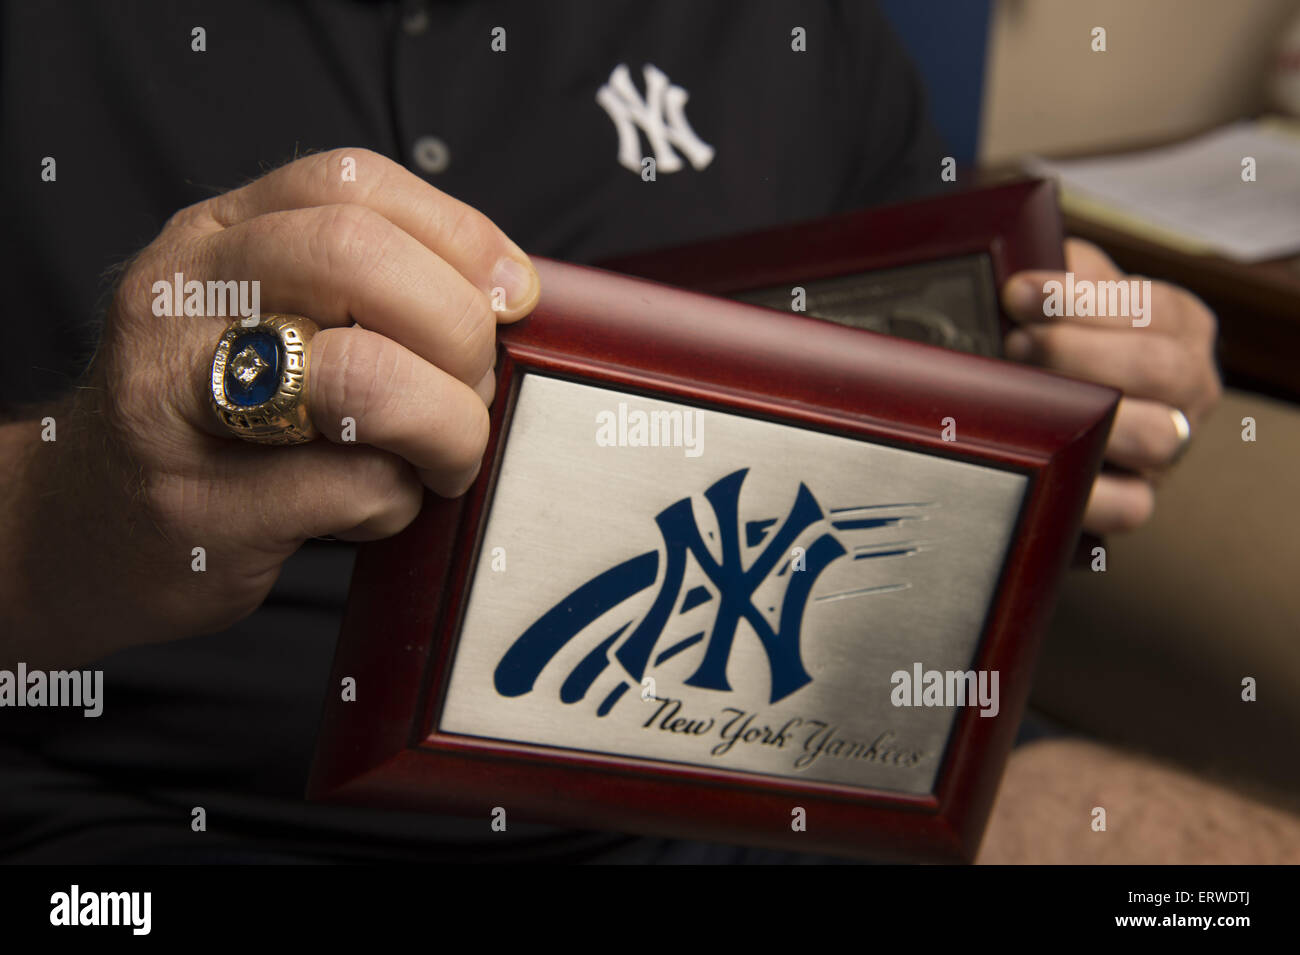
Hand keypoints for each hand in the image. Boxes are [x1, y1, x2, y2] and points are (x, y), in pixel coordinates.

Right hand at [2, 148, 538, 666]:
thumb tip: (507, 296)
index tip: (511, 297)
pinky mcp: (199, 503)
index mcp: (214, 238)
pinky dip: (397, 503)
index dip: (458, 234)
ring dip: (446, 427)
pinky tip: (370, 507)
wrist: (84, 527)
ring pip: (362, 376)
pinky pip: (353, 486)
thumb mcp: (266, 317)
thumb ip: (366, 289)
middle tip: (473, 389)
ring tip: (441, 458)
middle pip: (359, 260)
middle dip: (458, 331)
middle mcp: (183, 298)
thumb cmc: (214, 421)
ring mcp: (177, 401)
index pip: (351, 183)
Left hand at [1001, 239, 1220, 534]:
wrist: (1043, 404)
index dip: (1080, 299)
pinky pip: (1130, 506)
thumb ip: (1054, 267)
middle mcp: (1190, 387)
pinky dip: (1087, 491)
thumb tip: (1020, 264)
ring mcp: (1171, 448)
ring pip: (1159, 437)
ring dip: (1089, 416)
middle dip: (1079, 353)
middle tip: (1018, 343)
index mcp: (1178, 325)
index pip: (1149, 307)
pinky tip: (1042, 462)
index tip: (1019, 293)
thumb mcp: (1060, 288)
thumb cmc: (1053, 335)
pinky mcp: (1140, 499)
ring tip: (1026, 398)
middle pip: (1160, 370)